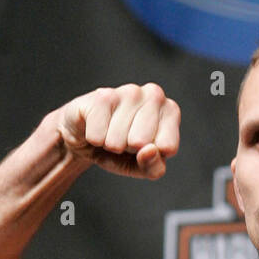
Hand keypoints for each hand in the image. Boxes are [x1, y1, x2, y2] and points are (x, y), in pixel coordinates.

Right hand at [55, 83, 179, 177]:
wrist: (87, 136)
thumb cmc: (122, 151)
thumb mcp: (142, 167)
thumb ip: (154, 167)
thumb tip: (150, 150)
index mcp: (171, 111)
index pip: (168, 148)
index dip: (151, 156)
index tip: (144, 147)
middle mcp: (154, 95)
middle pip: (142, 143)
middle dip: (129, 149)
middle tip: (124, 139)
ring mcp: (128, 91)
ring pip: (118, 140)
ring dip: (111, 145)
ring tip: (110, 133)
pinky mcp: (102, 95)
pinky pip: (98, 136)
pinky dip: (94, 139)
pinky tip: (96, 126)